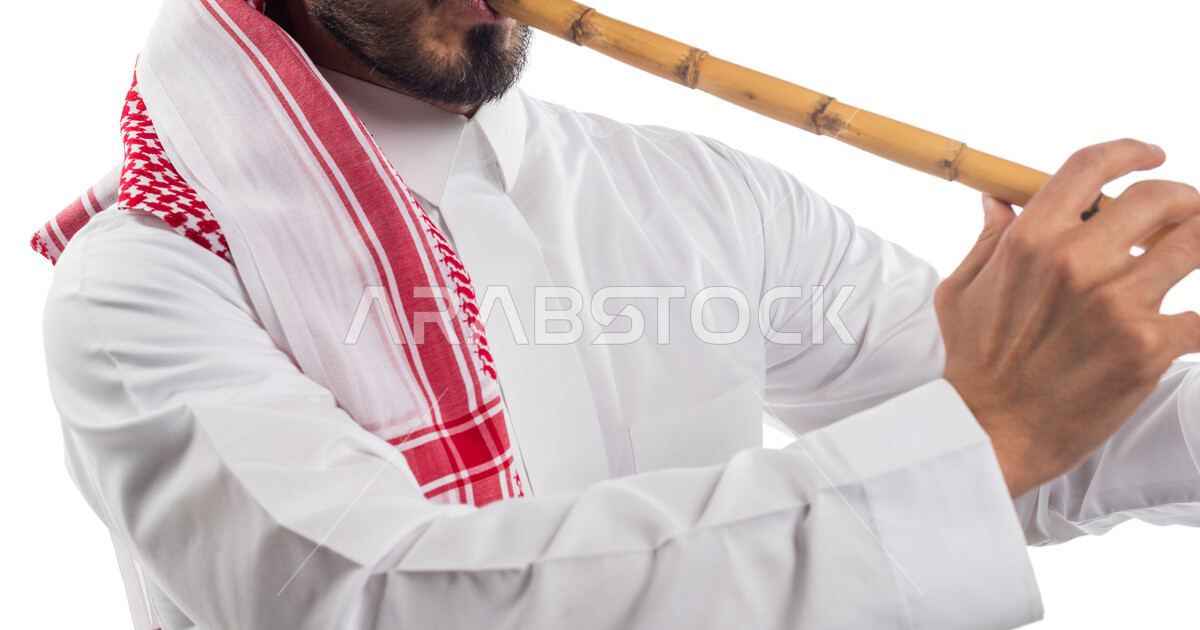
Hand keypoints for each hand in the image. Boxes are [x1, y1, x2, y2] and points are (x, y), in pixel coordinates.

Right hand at [935, 139, 1199, 497]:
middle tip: (1187, 213)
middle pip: (1159, 198)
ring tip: (1196, 251)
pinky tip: (1189, 325)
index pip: (1093, 167)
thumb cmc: (972, 363)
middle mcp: (1077, 260)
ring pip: (1195, 244)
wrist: (989, 432)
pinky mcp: (1149, 346)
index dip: (1131, 152)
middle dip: (1182, 199)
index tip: (1151, 155)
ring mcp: (1118, 302)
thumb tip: (997, 200)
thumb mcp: (962, 291)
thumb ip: (988, 240)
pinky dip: (1199, 319)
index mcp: (1031, 239)